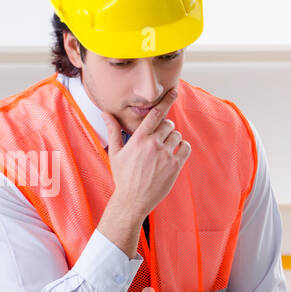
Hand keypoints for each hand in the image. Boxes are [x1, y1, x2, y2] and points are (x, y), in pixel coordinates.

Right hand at [102, 87, 188, 219]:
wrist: (132, 200)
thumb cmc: (123, 176)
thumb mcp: (115, 152)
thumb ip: (113, 130)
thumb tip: (105, 112)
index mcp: (138, 139)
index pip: (155, 114)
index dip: (166, 101)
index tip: (174, 91)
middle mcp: (152, 144)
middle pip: (168, 124)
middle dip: (165, 128)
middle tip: (158, 139)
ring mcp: (165, 155)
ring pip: (176, 135)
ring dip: (173, 139)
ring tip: (164, 149)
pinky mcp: (174, 166)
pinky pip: (185, 147)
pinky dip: (182, 147)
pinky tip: (175, 153)